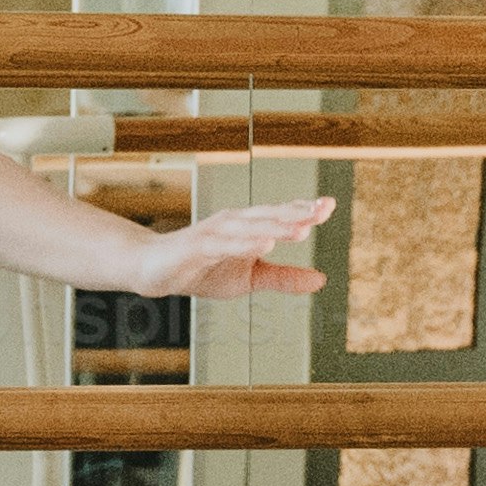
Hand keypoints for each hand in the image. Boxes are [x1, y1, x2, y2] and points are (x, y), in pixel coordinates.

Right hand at [122, 190, 330, 302]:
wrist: (155, 272)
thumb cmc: (202, 270)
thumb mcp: (250, 279)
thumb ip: (284, 278)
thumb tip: (322, 280)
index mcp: (248, 227)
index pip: (281, 216)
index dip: (304, 210)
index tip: (330, 205)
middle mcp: (234, 223)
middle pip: (269, 215)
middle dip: (296, 212)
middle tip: (323, 209)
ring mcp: (215, 233)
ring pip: (250, 228)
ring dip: (276, 227)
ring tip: (302, 228)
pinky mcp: (197, 247)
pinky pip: (224, 245)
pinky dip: (244, 244)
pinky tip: (263, 244)